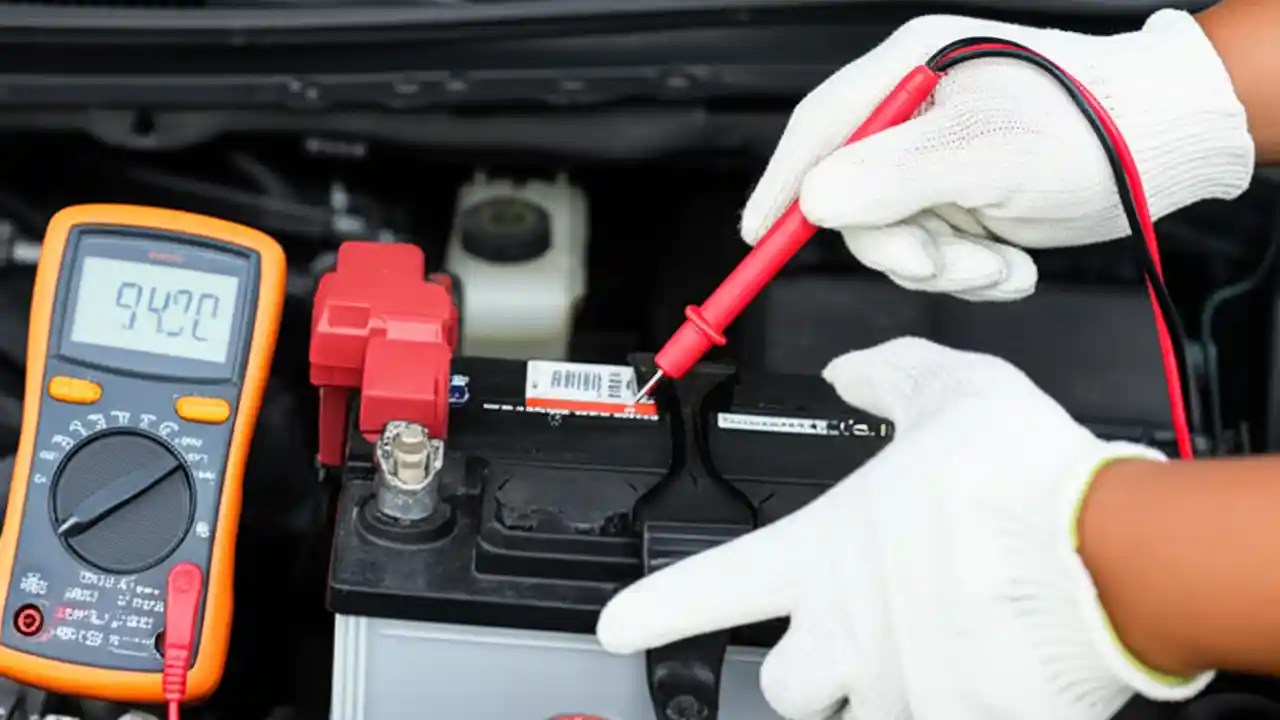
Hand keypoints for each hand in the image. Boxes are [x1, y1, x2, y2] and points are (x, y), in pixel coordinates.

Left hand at [596, 337, 1212, 719]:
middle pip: (781, 685)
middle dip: (806, 668)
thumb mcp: (952, 393)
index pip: (711, 585)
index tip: (619, 625)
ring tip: (927, 655)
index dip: (657, 607)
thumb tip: (854, 368)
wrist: (1111, 556)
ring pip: (850, 719)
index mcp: (826, 553)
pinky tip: (975, 681)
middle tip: (850, 639)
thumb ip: (891, 376)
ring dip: (875, 695)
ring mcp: (894, 690)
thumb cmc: (1028, 482)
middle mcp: (844, 632)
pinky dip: (940, 707)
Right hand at [741, 11, 1252, 300]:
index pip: (820, 131)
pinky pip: (935, 255)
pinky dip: (971, 274)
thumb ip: (894, 176)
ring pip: (896, 237)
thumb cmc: (1095, 125)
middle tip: (939, 261)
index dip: (783, 184)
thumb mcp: (986, 149)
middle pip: (853, 200)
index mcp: (909, 74)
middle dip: (898, 245)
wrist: (1165, 149)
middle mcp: (916, 117)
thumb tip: (816, 200)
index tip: (759, 234)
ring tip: (998, 262)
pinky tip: (1010, 261)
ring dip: (945, 268)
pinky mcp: (964, 200)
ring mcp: (939, 162)